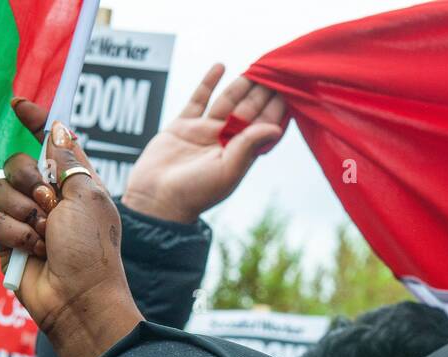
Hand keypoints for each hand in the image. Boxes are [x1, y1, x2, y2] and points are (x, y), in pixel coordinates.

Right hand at [0, 111, 141, 356]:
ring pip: (0, 190)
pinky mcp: (8, 241)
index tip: (18, 104)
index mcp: (75, 182)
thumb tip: (58, 126)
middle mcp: (49, 198)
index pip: (49, 142)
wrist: (78, 299)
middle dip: (28, 179)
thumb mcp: (87, 196)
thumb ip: (68, 159)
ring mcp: (27, 220)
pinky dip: (15, 234)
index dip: (34, 122)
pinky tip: (32, 251)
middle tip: (47, 203)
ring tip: (43, 235)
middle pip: (15, 163)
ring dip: (23, 211)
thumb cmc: (92, 250)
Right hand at [120, 64, 287, 222]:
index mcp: (240, 153)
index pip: (263, 125)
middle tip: (275, 70)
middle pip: (248, 109)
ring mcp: (204, 131)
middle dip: (261, 92)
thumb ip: (249, 146)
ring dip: (240, 85)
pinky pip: (198, 99)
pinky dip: (209, 83)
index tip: (290, 88)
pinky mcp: (182, 126)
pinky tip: (220, 66)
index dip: (276, 108)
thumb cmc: (195, 192)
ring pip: (226, 101)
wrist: (157, 199)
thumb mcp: (227, 170)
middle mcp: (224, 140)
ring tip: (253, 68)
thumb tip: (277, 127)